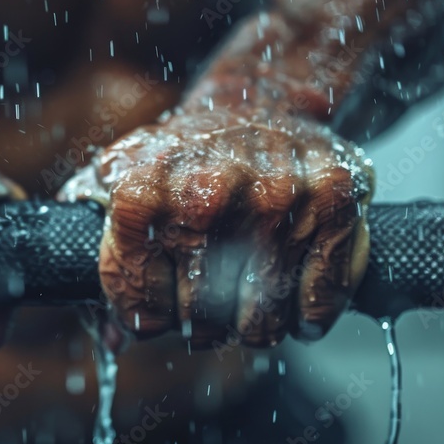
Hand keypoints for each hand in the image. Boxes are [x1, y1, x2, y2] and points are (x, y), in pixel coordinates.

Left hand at [60, 109, 372, 347]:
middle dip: (201, 327)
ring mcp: (274, 201)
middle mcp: (205, 197)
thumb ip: (109, 262)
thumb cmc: (185, 156)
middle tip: (208, 306)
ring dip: (254, 328)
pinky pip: (318, 307)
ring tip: (249, 301)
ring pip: (261, 327)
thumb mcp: (121, 188)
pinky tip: (295, 301)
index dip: (151, 318)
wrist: (259, 102)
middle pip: (200, 324)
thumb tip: (115, 341)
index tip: (162, 307)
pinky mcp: (333, 204)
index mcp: (141, 194)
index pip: (142, 310)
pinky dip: (308, 318)